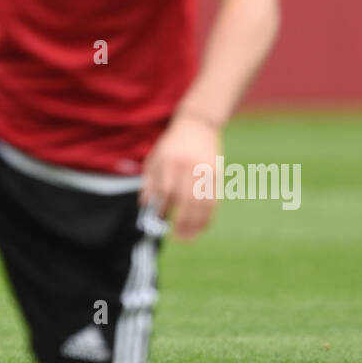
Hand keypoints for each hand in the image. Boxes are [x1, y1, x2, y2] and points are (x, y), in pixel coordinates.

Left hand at [140, 115, 220, 240]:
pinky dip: (208, 216)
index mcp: (171, 161)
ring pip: (202, 203)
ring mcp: (205, 171)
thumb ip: (150, 180)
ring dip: (196, 224)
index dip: (163, 207)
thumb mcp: (156, 157)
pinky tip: (202, 227)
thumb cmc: (172, 144)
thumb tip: (144, 204)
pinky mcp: (216, 175)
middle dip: (181, 221)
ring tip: (188, 237)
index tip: (160, 218)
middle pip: (187, 199)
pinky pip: (214, 200)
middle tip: (176, 236)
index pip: (167, 190)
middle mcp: (189, 167)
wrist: (197, 124)